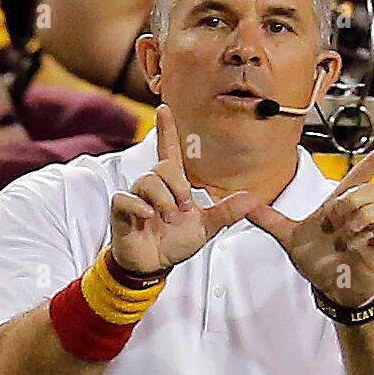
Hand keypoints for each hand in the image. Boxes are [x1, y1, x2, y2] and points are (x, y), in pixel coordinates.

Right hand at [110, 104, 256, 273]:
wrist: (154, 265)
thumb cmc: (175, 242)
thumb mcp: (206, 228)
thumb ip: (226, 212)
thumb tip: (252, 199)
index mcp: (172, 186)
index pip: (169, 152)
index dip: (167, 130)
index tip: (164, 108)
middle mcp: (153, 187)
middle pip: (162, 167)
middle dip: (177, 186)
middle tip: (183, 208)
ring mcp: (136, 198)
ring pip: (146, 181)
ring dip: (163, 199)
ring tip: (168, 217)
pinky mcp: (121, 212)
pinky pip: (125, 198)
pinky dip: (138, 205)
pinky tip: (148, 215)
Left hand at [247, 144, 373, 307]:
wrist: (329, 289)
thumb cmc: (315, 261)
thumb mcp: (289, 238)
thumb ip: (267, 219)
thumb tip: (244, 204)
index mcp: (339, 206)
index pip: (358, 178)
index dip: (372, 163)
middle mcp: (359, 214)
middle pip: (370, 190)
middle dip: (352, 205)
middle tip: (338, 226)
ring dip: (364, 221)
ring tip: (349, 238)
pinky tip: (368, 243)